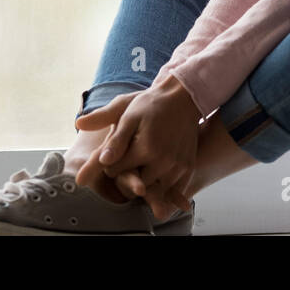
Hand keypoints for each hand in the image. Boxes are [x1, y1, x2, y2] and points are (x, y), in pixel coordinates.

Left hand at [73, 74, 201, 216]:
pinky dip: (163, 189)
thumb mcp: (127, 114)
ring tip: (143, 166)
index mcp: (144, 149)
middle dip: (127, 176)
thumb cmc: (150, 104)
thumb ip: (114, 139)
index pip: (114, 170)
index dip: (109, 164)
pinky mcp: (188, 170)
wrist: (182, 98)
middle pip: (133, 185)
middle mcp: (162, 162)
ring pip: (153, 191)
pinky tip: (157, 175)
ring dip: (145, 184)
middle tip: (127, 162)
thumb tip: (101, 161)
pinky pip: (172, 191)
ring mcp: (177, 167)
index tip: (112, 155)